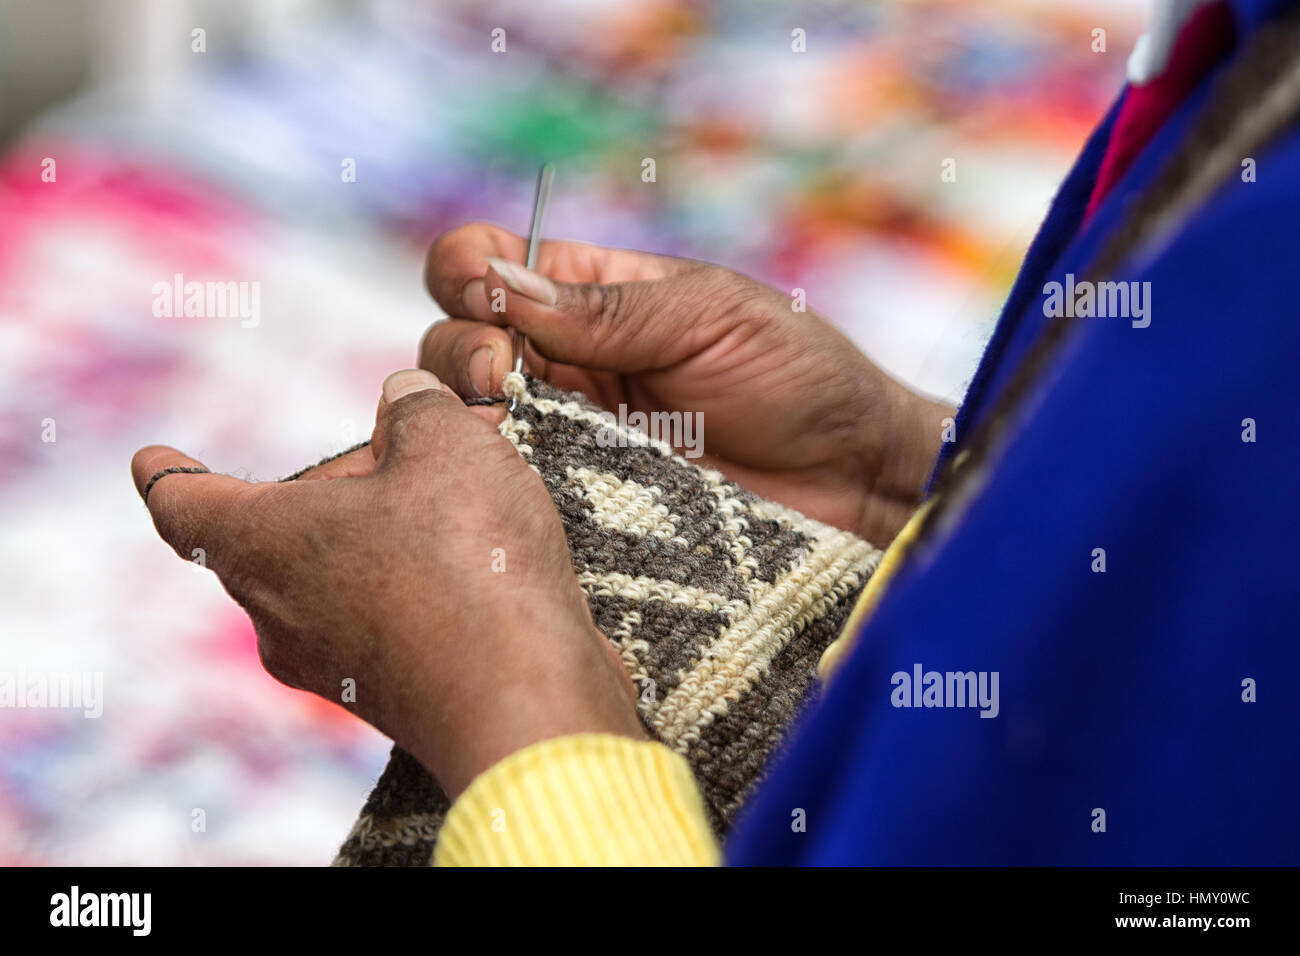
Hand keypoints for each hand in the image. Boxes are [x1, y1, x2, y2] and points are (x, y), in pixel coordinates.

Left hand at [131, 370, 643, 797]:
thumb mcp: (448, 443)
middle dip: (355, 478)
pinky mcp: (391, 695)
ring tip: (479, 490)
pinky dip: (425, 579)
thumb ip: (417, 406)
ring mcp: (333, 664)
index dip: (169, 471)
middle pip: (290, 526)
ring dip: (399, 526)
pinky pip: (391, 616)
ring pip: (346, 570)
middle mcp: (279, 612)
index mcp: (262, 544)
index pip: (184, 502)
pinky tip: (492, 557)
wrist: (527, 703)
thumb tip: (407, 405)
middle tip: (435, 439)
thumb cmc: (471, 564)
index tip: (152, 458)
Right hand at [419, 223, 953, 543]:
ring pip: (467, 421)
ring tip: (506, 432)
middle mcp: (563, 365)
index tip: (489, 303)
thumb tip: (502, 282)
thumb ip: (609, 306)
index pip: (485, 265)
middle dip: (461, 352)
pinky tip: (512, 486)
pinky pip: (512, 493)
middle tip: (506, 379)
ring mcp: (566, 438)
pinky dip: (494, 485)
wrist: (853, 481)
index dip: (466, 273)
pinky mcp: (579, 506)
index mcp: (589, 296)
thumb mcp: (712, 317)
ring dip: (465, 418)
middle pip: (455, 343)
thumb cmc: (799, 377)